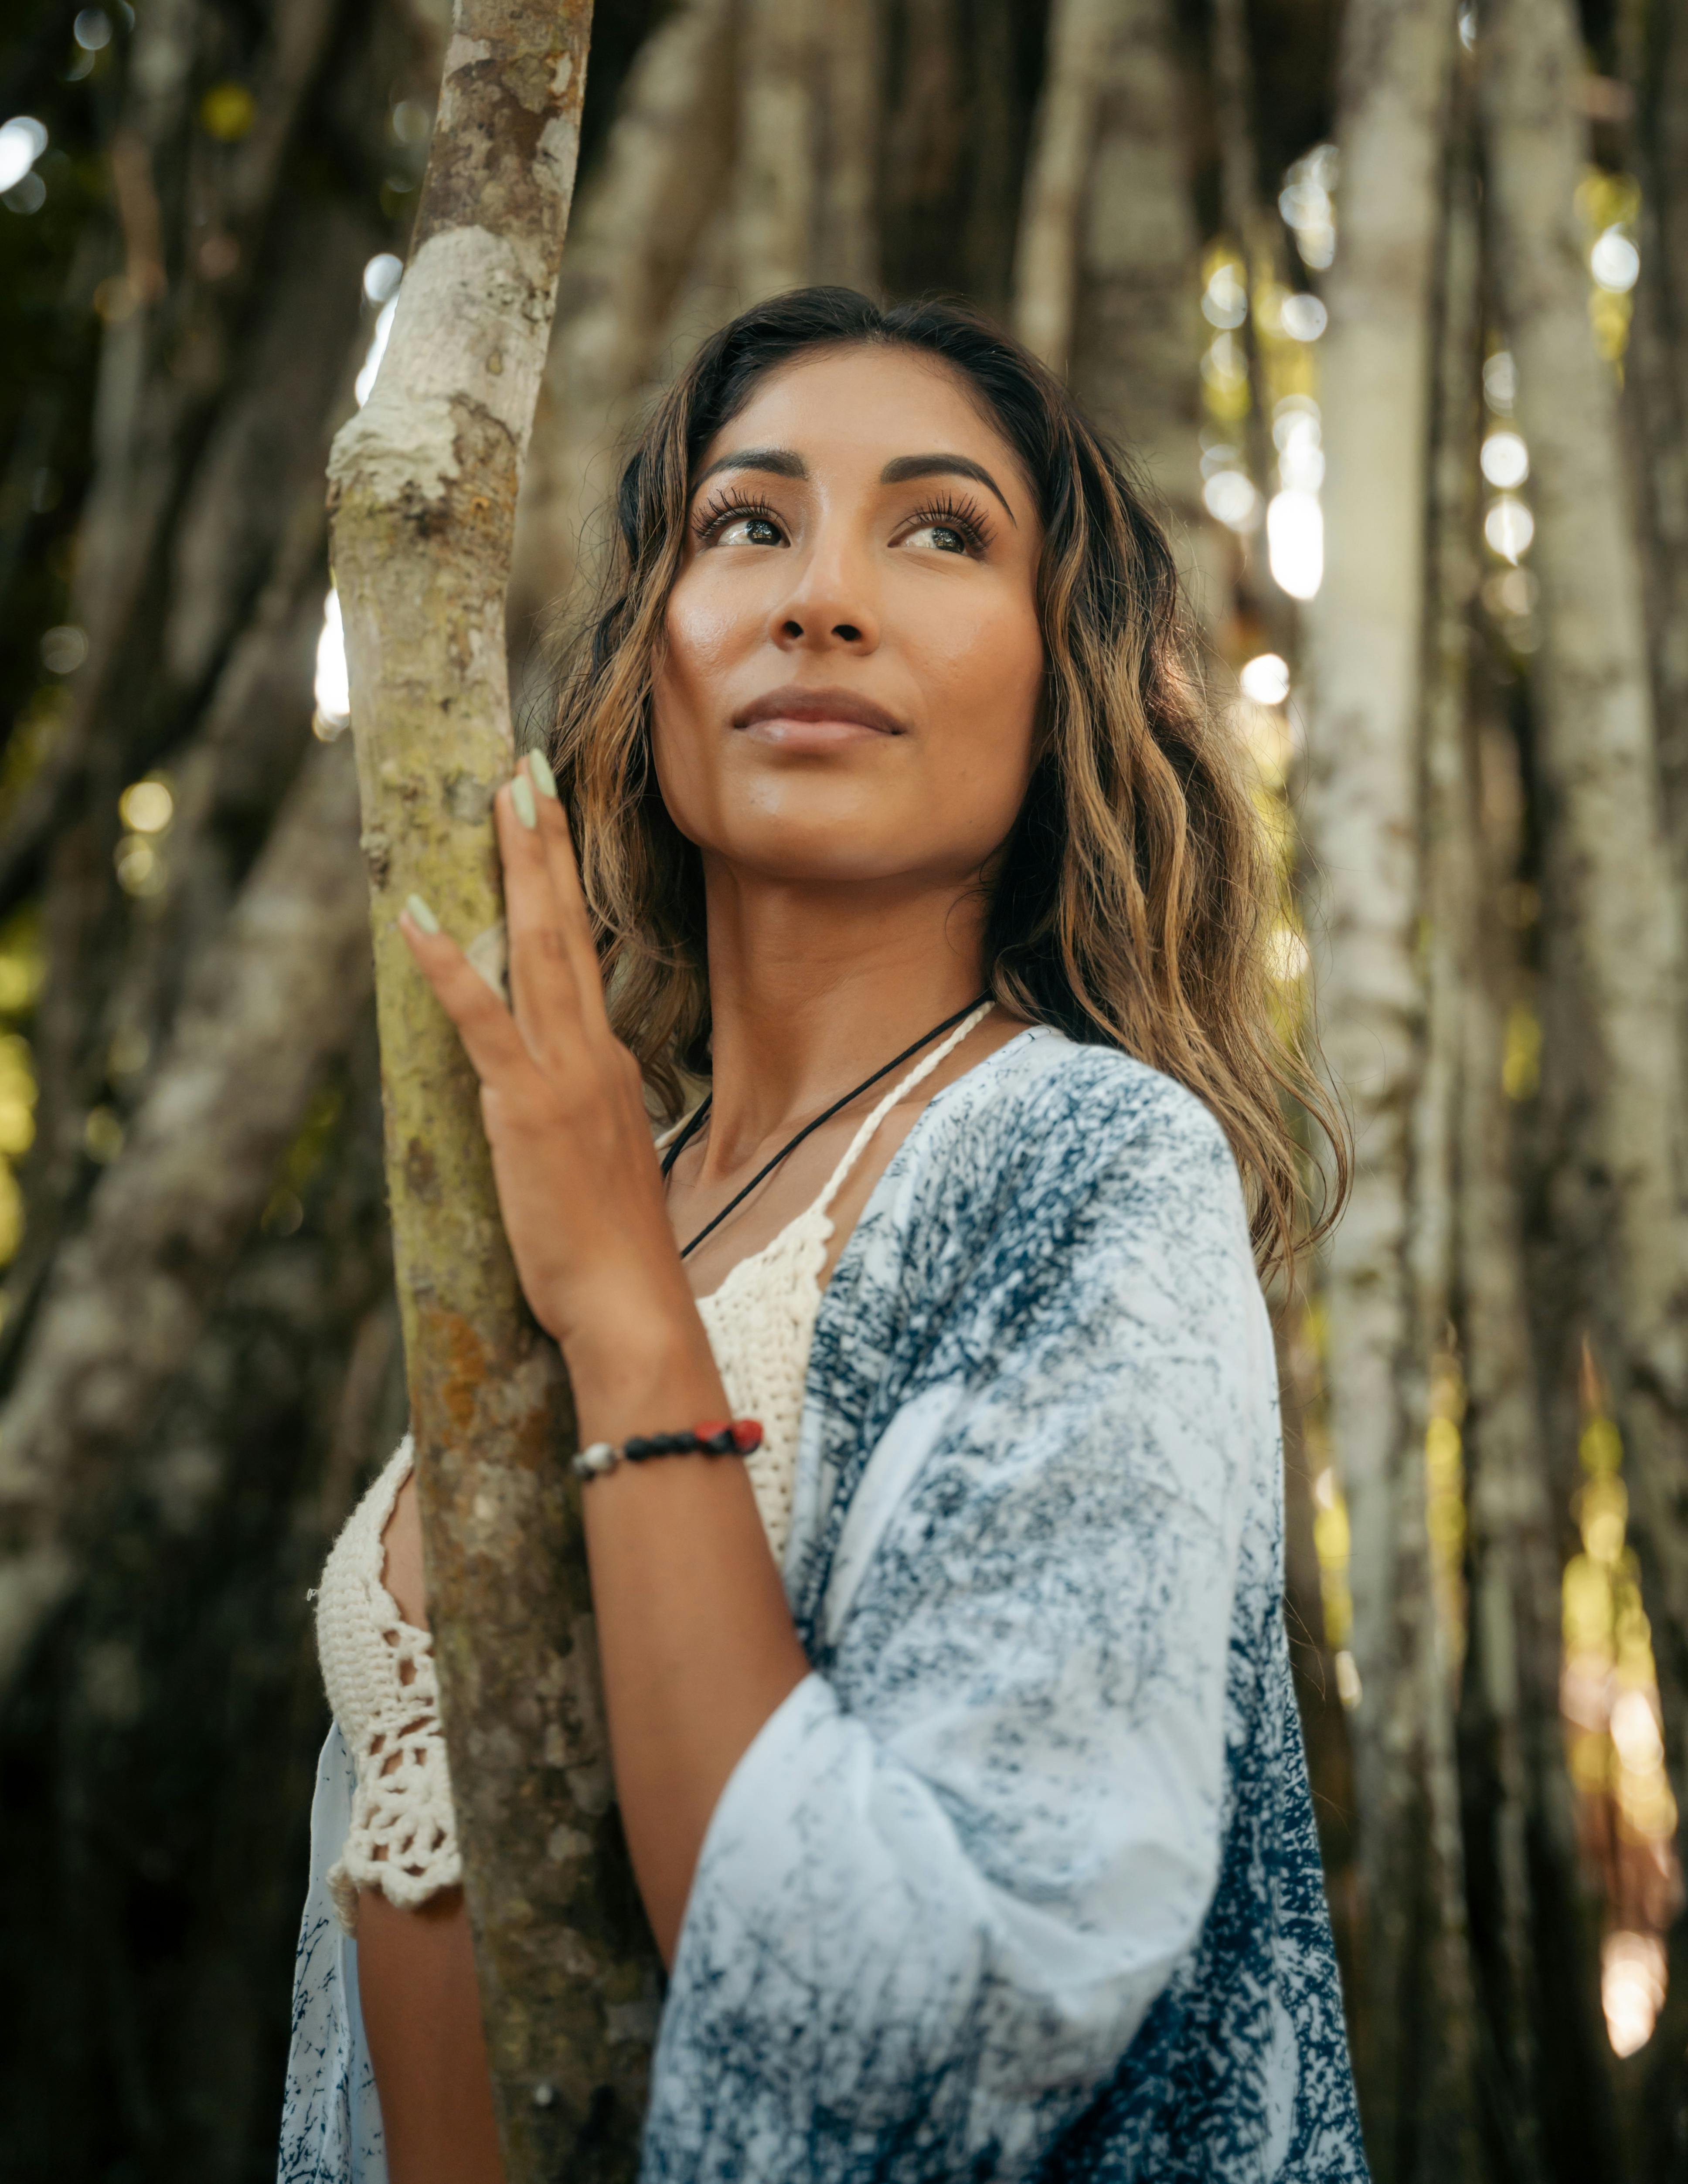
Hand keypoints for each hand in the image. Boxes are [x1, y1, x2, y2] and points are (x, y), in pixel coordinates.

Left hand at [397, 753, 700, 1385]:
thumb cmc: (613, 1256)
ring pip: (539, 950)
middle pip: (567, 928)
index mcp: (607, 1067)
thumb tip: (564, 1107)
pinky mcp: (525, 1107)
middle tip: (525, 772)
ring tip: (500, 800)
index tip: (550, 821)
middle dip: (545, 846)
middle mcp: (591, 1055)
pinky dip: (448, 966)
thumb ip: (582, 1121)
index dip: (566, 885)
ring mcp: (560, 1075)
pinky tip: (417, 917)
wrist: (629, 1305)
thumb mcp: (601, 1168)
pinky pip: (480, 1021)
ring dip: (518, 870)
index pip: (582, 957)